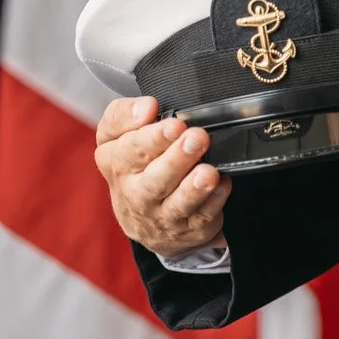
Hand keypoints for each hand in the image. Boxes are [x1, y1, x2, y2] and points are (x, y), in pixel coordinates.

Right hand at [94, 96, 231, 257]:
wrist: (140, 219)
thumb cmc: (133, 166)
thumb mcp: (116, 136)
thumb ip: (124, 115)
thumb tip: (146, 107)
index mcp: (118, 166)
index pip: (131, 151)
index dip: (154, 137)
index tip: (175, 125)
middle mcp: (138, 195)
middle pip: (155, 180)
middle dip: (177, 159)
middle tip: (197, 138)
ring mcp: (163, 216)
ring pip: (178, 205)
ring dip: (195, 189)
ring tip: (208, 172)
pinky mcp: (187, 231)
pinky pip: (202, 219)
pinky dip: (215, 202)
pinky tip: (222, 184)